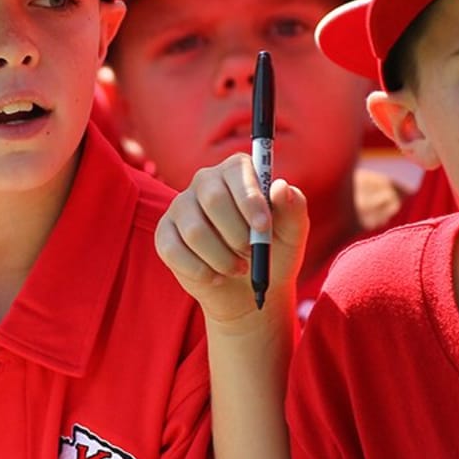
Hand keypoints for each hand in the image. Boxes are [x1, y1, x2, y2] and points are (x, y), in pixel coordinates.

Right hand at [156, 153, 308, 326]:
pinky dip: (201, 271)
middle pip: (213, 199)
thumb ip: (294, 206)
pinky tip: (217, 276)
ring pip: (194, 231)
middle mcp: (206, 181)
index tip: (264, 228)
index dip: (250, 200)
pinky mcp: (165, 234)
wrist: (250, 287)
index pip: (237, 173)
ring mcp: (181, 206)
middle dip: (236, 234)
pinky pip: (174, 251)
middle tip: (251, 253)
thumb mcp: (293, 232)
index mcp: (237, 170)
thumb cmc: (274, 251)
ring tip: (238, 268)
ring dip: (221, 258)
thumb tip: (280, 186)